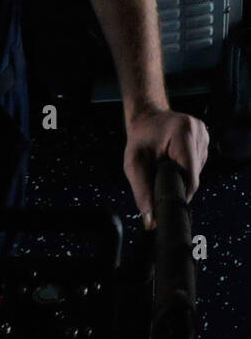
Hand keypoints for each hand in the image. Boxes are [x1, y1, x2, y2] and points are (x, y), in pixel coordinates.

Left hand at [123, 106, 208, 228]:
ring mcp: (205, 137)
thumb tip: (150, 220)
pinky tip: (173, 164)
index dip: (181, 194)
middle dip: (177, 185)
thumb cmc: (139, 138)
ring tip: (165, 170)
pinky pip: (197, 167)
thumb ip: (141, 191)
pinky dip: (185, 170)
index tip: (170, 205)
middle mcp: (199, 133)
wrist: (146, 119)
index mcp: (183, 132)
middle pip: (194, 176)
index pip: (190, 174)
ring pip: (196, 173)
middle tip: (161, 185)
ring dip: (181, 177)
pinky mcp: (205, 143)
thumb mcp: (133, 163)